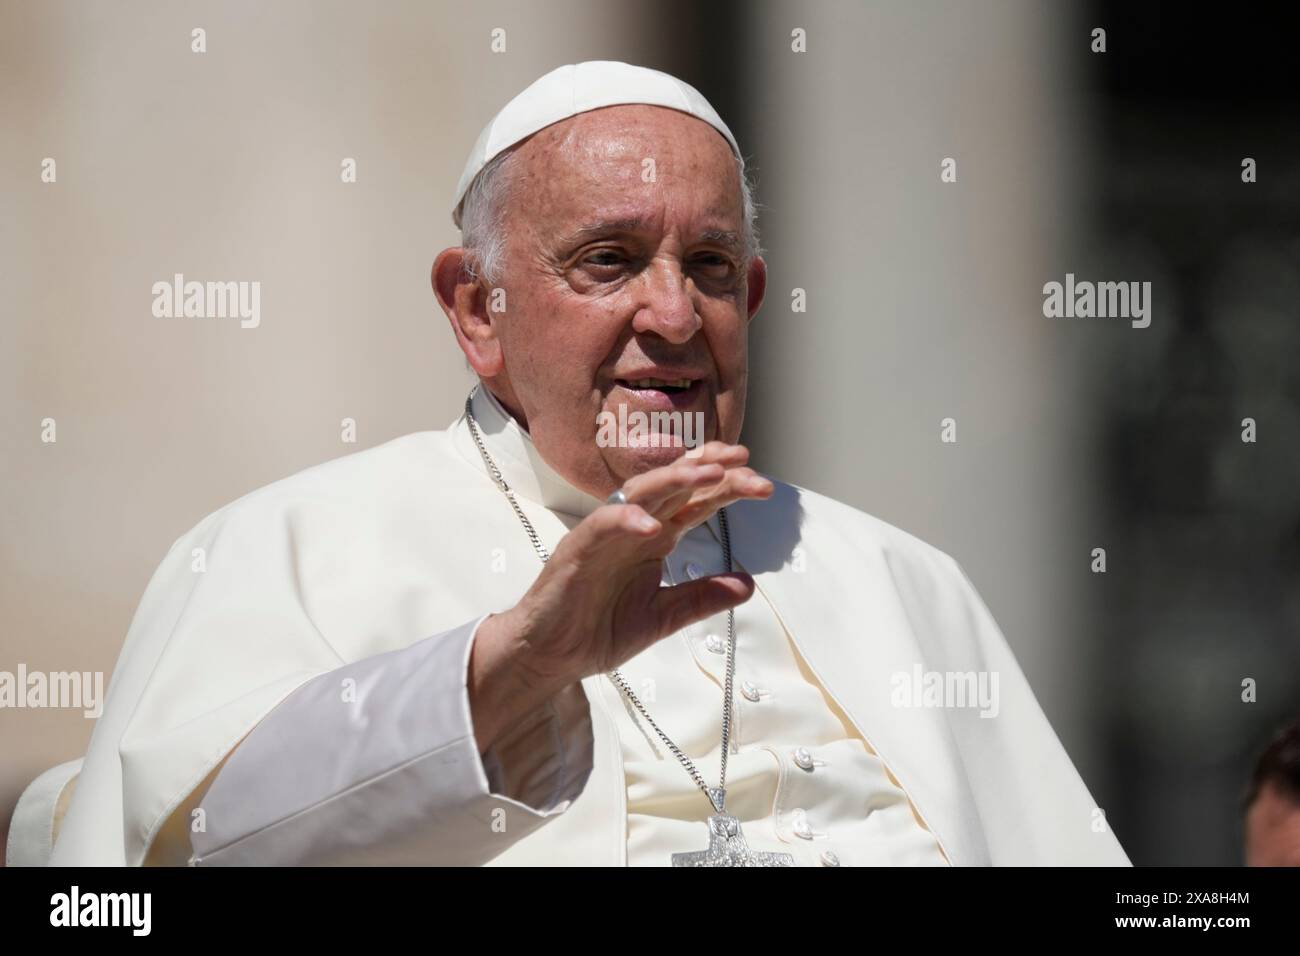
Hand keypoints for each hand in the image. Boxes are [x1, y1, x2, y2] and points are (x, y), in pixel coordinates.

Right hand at [469, 442, 772, 750]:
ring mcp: (604, 535)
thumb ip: (702, 597)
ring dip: (673, 479)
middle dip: (709, 470)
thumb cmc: (600, 629)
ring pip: (640, 494)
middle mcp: (632, 528)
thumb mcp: (665, 616)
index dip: (726, 487)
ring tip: (708, 472)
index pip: (694, 502)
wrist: (552, 656)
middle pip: (674, 487)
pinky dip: (626, 521)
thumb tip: (749, 584)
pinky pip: (601, 527)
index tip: (761, 482)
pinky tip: (653, 525)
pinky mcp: (577, 551)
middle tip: (744, 461)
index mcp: (654, 538)